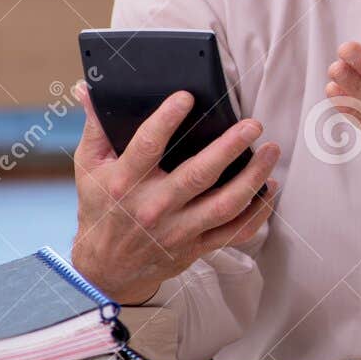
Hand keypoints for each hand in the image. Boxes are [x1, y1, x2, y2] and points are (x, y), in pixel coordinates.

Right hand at [69, 83, 279, 305]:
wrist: (107, 270)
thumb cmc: (101, 209)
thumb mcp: (89, 168)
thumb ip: (95, 127)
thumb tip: (89, 89)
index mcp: (125, 184)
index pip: (147, 147)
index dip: (166, 120)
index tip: (187, 97)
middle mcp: (154, 208)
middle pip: (198, 175)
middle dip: (229, 147)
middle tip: (253, 124)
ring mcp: (178, 230)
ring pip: (225, 204)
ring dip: (253, 177)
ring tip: (271, 150)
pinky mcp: (196, 246)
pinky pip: (234, 231)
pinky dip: (258, 211)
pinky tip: (270, 188)